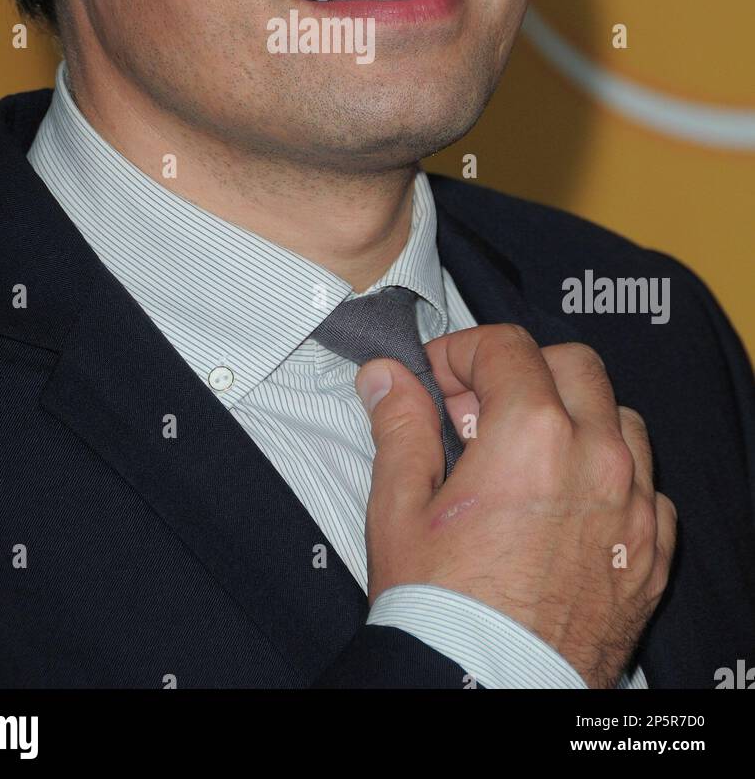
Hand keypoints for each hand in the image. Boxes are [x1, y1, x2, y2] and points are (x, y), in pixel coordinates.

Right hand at [356, 323, 676, 687]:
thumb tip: (387, 376)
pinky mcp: (650, 553)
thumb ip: (399, 426)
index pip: (506, 347)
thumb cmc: (441, 610)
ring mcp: (632, 506)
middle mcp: (595, 458)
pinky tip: (569, 503)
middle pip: (573, 365)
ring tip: (528, 453)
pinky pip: (647, 487)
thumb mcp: (400, 508)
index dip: (462, 351)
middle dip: (523, 370)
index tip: (439, 377)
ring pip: (621, 419)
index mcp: (531, 435)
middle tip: (477, 410)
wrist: (484, 690)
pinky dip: (613, 478)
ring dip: (576, 417)